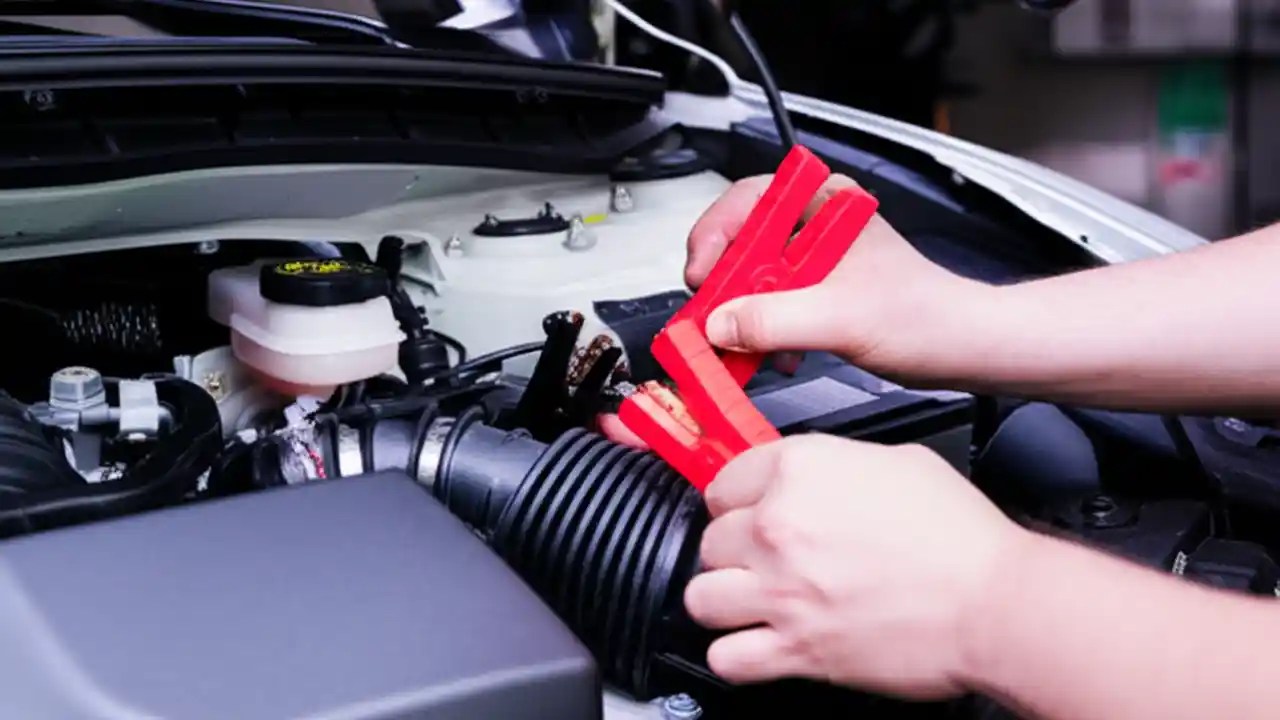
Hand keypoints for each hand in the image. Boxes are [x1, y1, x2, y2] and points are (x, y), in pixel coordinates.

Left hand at [684, 434, 1027, 697]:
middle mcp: (779, 525)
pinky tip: (757, 645)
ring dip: (723, 601)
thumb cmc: (961, 536)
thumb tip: (812, 476)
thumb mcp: (898, 462)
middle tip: (766, 560)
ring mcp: (783, 591)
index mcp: (801, 469)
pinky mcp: (796, 648)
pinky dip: (736, 655)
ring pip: (700, 597)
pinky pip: (726, 657)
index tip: (748, 512)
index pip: (723, 480)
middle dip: (734, 552)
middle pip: (710, 539)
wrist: (996, 602)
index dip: (738, 499)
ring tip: (750, 602)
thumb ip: (836, 465)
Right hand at [688, 173, 984, 381]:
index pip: (746, 199)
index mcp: (825, 204)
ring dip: (739, 312)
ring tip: (740, 340)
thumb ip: (774, 320)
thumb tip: (719, 323)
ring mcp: (813, 258)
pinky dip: (759, 330)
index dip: (715, 235)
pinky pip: (767, 302)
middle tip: (710, 313)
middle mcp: (815, 224)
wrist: (960, 347)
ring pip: (750, 275)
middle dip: (723, 282)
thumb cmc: (926, 316)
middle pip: (740, 239)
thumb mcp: (840, 317)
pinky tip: (771, 354)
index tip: (702, 275)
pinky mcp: (815, 291)